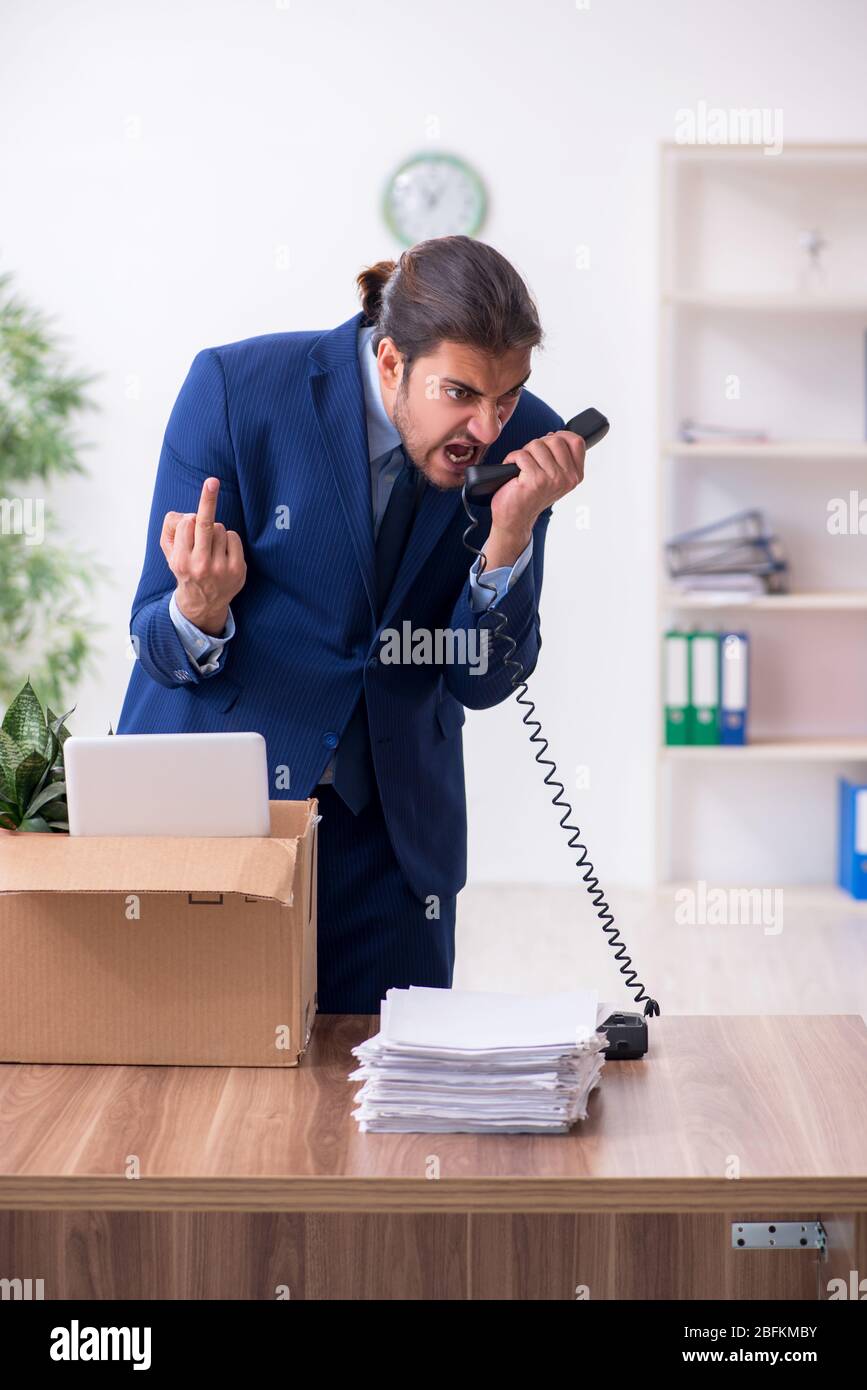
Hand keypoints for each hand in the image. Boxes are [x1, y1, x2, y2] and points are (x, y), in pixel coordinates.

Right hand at [160, 477, 245, 635]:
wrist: (203, 602)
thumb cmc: (186, 567)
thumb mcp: (169, 553)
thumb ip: (171, 530)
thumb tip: (189, 514)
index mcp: (180, 560)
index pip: (187, 524)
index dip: (189, 520)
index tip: (192, 514)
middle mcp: (200, 565)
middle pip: (205, 524)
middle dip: (208, 499)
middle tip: (212, 481)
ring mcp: (221, 568)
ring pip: (220, 528)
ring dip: (216, 531)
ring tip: (210, 548)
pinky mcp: (237, 569)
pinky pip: (233, 536)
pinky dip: (228, 538)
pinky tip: (223, 551)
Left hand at [483, 430, 584, 568]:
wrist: (515, 519)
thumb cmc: (531, 496)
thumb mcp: (554, 477)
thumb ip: (560, 458)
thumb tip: (554, 435)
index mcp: (575, 476)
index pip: (576, 441)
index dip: (560, 436)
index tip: (548, 445)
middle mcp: (567, 478)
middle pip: (555, 439)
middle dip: (538, 445)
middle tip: (531, 461)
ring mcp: (552, 479)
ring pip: (537, 445)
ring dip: (524, 453)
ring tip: (522, 468)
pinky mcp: (535, 480)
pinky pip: (522, 455)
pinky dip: (512, 459)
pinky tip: (513, 472)